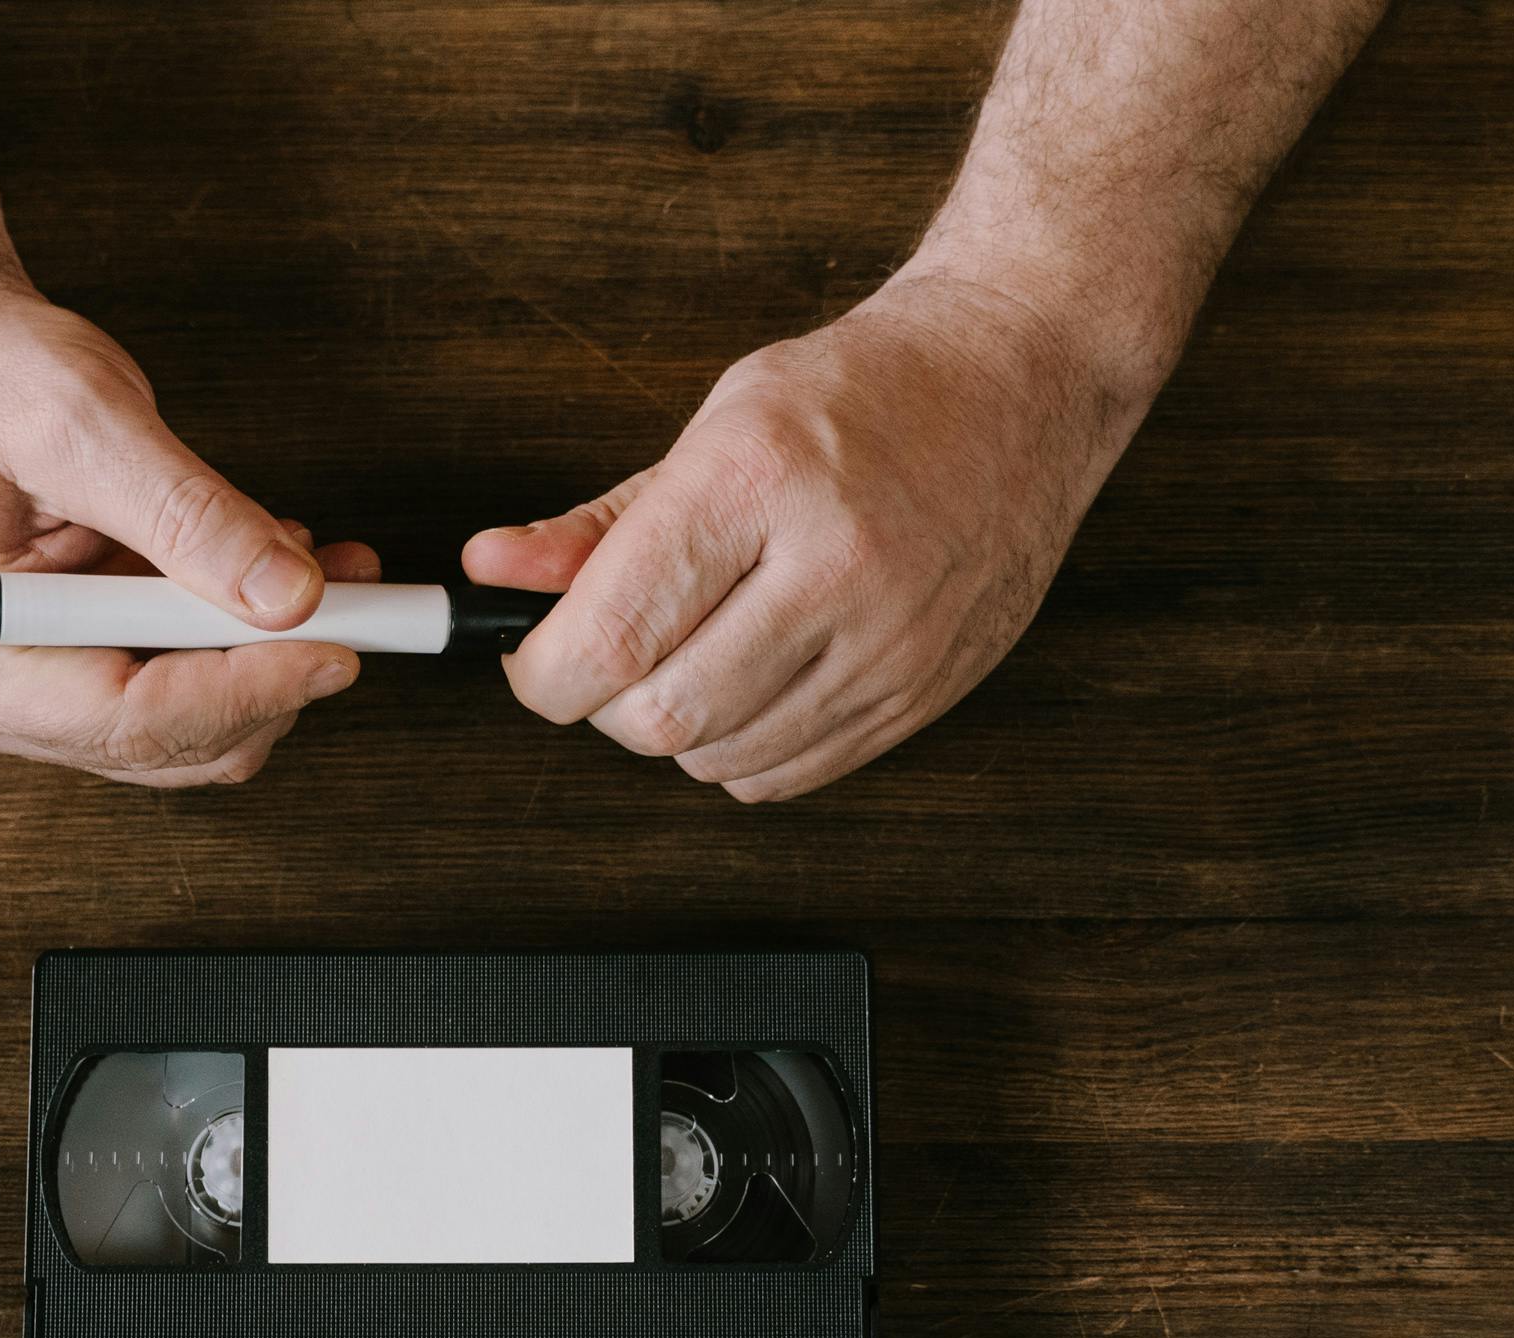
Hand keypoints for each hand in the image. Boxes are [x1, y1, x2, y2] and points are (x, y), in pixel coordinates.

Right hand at [0, 280, 376, 786]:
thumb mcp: (85, 421)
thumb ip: (187, 514)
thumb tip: (288, 596)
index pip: (125, 717)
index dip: (243, 690)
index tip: (338, 648)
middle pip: (164, 743)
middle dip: (269, 679)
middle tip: (359, 603)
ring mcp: (27, 699)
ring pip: (186, 732)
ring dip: (268, 662)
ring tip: (326, 573)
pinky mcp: (70, 681)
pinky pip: (179, 690)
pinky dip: (242, 643)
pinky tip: (280, 573)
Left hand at [462, 269, 1147, 803]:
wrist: (1018, 383)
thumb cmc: (865, 395)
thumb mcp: (717, 424)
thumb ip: (597, 522)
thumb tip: (494, 574)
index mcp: (760, 479)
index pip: (613, 637)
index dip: (542, 674)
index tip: (532, 659)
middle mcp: (833, 567)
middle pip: (661, 718)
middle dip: (605, 705)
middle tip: (613, 655)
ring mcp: (890, 641)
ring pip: (719, 760)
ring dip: (677, 729)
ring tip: (696, 652)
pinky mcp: (923, 693)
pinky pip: (786, 776)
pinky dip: (740, 750)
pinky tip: (754, 681)